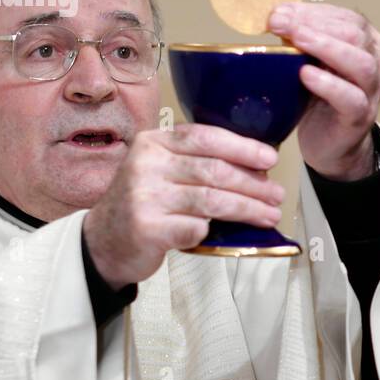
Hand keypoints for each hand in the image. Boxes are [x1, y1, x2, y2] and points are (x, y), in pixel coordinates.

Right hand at [82, 124, 283, 289]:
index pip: (205, 137)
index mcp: (153, 142)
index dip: (243, 147)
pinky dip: (213, 231)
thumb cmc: (144, 204)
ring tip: (269, 215)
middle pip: (214, 170)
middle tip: (276, 194)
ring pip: (211, 200)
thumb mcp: (160, 170)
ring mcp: (145, 196)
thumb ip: (195, 162)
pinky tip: (224, 234)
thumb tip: (255, 167)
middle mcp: (146, 165)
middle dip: (253, 184)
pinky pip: (195, 228)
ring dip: (247, 209)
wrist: (103, 242)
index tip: (270, 158)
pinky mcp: (147, 228)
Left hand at [267, 2, 379, 180]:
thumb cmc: (319, 97)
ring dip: (326, 48)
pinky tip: (305, 75)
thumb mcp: (310, 60)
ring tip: (296, 41)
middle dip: (314, 25)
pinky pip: (351, 98)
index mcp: (367, 41)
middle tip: (279, 24)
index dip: (311, 12)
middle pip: (355, 34)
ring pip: (361, 63)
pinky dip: (328, 84)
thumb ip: (300, 38)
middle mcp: (376, 61)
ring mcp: (372, 91)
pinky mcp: (361, 116)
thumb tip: (275, 15)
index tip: (277, 13)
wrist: (330, 144)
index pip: (345, 17)